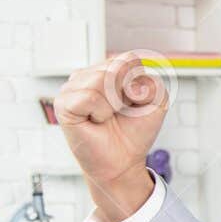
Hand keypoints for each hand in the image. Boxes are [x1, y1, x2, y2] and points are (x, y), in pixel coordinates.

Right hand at [55, 54, 169, 221]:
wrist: (123, 162)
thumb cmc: (134, 132)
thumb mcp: (157, 103)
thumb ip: (153, 82)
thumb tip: (128, 82)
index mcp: (107, 69)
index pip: (129, 59)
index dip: (139, 84)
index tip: (133, 103)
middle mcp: (87, 75)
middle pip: (117, 67)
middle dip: (127, 95)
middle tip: (119, 112)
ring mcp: (72, 87)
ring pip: (102, 79)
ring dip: (114, 104)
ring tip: (106, 116)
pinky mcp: (63, 103)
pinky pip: (90, 96)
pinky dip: (100, 112)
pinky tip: (95, 120)